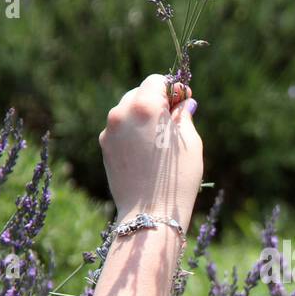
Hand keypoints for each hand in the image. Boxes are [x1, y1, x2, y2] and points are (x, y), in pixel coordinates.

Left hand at [99, 74, 200, 224]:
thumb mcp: (190, 142)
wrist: (149, 214)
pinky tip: (146, 152)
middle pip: (139, 93)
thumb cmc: (177, 178)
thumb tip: (182, 104)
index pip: (157, 81)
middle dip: (156, 101)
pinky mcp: (105, 147)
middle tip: (173, 118)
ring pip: (127, 111)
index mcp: (145, 106)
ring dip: (142, 117)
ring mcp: (109, 130)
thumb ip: (182, 116)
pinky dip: (132, 132)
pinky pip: (120, 130)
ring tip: (159, 138)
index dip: (173, 88)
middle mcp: (122, 112)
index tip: (184, 100)